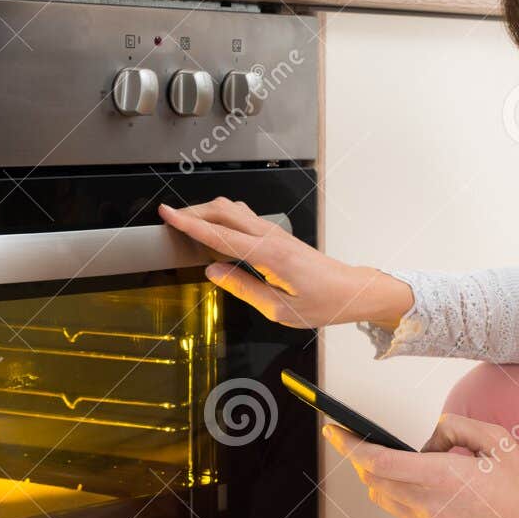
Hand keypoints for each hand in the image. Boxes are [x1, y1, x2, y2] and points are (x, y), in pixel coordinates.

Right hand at [157, 197, 411, 329]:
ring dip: (209, 212)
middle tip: (171, 220)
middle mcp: (271, 237)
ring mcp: (275, 232)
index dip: (190, 224)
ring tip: (189, 225)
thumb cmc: (323, 303)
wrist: (351, 291)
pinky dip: (224, 218)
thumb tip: (213, 272)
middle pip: (223, 210)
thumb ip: (242, 288)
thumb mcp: (278, 308)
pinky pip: (244, 217)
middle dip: (194, 211)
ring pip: (234, 209)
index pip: (219, 234)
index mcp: (269, 255)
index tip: (167, 215)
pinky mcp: (278, 235)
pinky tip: (217, 231)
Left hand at [321, 412, 518, 517]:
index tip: (334, 430)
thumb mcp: (497, 439)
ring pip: (388, 500)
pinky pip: (408, 516)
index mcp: (442, 476)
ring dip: (387, 480)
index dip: (349, 445)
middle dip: (364, 459)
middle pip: (374, 481)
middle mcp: (429, 506)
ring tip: (412, 464)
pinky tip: (433, 488)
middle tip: (364, 441)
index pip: (377, 461)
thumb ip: (455, 427)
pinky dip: (408, 498)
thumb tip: (431, 438)